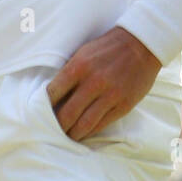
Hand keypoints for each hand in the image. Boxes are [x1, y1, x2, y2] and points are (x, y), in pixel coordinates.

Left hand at [46, 26, 160, 141]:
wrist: (140, 44)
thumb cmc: (107, 48)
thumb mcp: (83, 53)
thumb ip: (69, 72)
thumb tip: (53, 95)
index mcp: (78, 67)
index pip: (52, 94)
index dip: (44, 107)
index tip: (41, 113)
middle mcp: (93, 82)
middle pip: (66, 114)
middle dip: (57, 125)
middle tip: (52, 130)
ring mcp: (109, 95)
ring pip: (84, 124)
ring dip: (72, 134)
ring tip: (67, 136)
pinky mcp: (123, 105)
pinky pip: (102, 124)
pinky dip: (90, 131)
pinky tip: (84, 132)